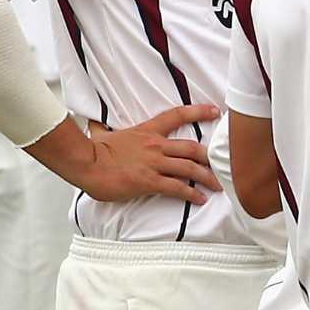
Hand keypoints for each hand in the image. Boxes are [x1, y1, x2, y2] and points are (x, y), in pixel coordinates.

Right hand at [43, 104, 222, 202]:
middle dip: (211, 157)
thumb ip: (105, 129)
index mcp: (147, 132)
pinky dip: (191, 194)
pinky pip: (177, 188)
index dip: (198, 112)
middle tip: (224, 164)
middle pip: (192, 148)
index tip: (215, 110)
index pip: (176, 116)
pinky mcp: (149, 181)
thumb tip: (94, 124)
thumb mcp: (103, 134)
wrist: (85, 163)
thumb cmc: (92, 152)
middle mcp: (155, 145)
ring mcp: (154, 163)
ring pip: (190, 168)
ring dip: (207, 177)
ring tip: (218, 186)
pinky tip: (200, 199)